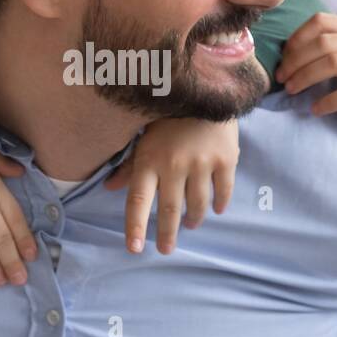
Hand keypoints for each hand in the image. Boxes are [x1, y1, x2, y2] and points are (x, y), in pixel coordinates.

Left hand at [103, 118, 238, 253]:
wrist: (207, 87)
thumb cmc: (169, 115)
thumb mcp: (144, 136)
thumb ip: (130, 165)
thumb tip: (110, 188)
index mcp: (150, 159)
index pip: (139, 199)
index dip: (135, 225)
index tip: (134, 248)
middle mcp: (174, 164)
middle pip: (169, 209)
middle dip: (167, 234)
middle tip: (166, 250)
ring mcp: (202, 162)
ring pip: (197, 204)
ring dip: (193, 219)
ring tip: (190, 225)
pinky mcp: (226, 159)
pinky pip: (223, 190)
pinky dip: (219, 203)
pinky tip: (216, 210)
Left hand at [275, 13, 336, 131]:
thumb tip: (293, 53)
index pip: (321, 21)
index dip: (296, 38)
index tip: (284, 58)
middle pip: (323, 43)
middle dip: (295, 61)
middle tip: (282, 78)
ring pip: (334, 63)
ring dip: (306, 77)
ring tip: (292, 90)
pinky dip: (328, 102)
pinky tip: (316, 110)